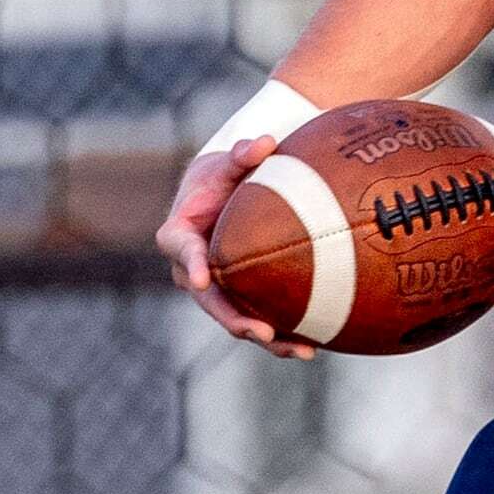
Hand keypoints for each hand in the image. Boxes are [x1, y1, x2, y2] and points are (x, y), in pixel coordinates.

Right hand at [155, 138, 319, 359]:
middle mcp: (193, 270)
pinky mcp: (238, 297)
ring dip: (266, 338)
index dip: (192, 264)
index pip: (182, 251)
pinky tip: (313, 347)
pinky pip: (258, 318)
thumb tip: (266, 142)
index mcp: (179, 236)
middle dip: (234, 319)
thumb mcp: (227, 162)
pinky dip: (282, 334)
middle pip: (210, 300)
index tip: (202, 278)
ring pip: (235, 319)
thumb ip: (243, 153)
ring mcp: (215, 289)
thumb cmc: (221, 175)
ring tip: (301, 351)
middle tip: (262, 331)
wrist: (221, 196)